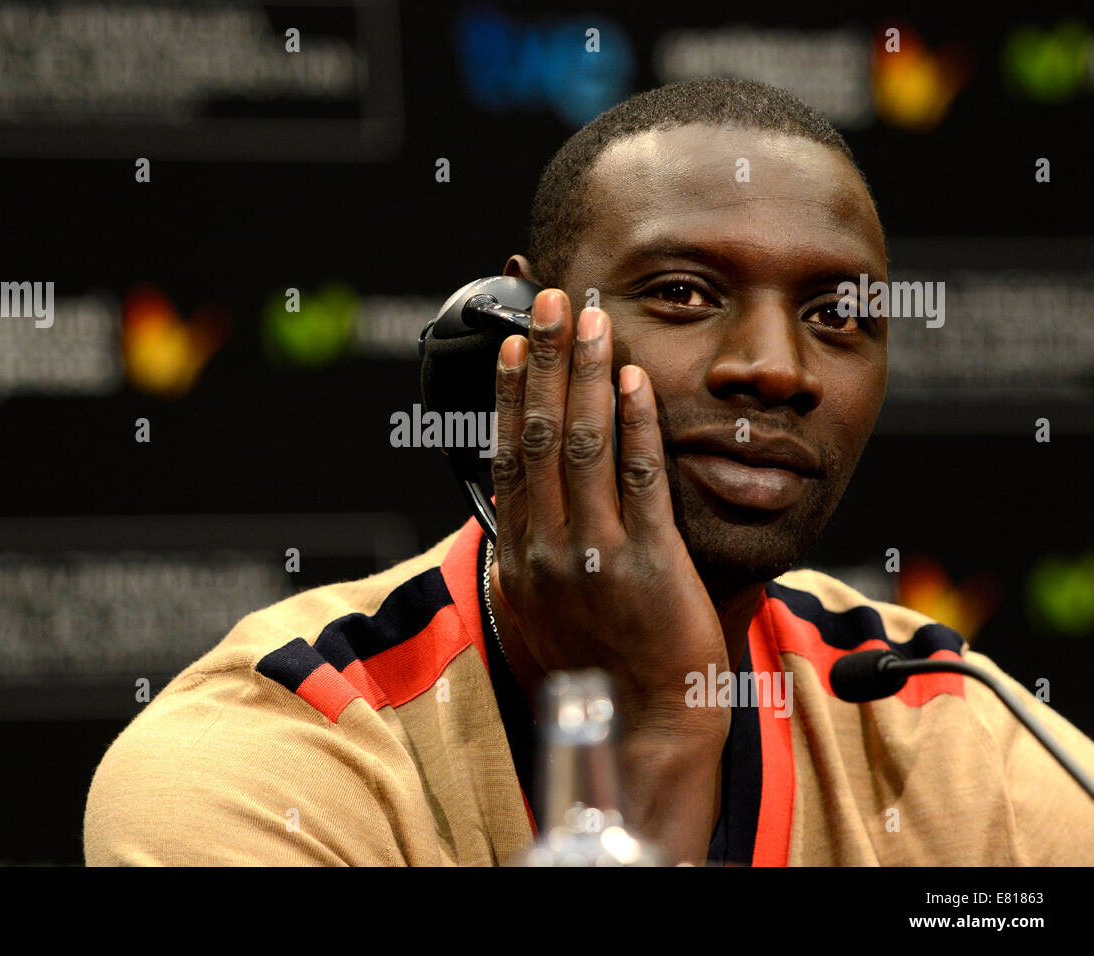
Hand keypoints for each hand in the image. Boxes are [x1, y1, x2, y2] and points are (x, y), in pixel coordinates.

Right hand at [489, 288, 729, 740]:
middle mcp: (546, 549)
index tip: (516, 343)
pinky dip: (636, 425)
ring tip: (592, 322)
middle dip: (546, 361)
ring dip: (588, 376)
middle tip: (551, 302)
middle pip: (540, 436)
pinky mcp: (647, 564)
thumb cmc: (598, 662)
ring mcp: (594, 555)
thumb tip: (525, 493)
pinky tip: (636, 381)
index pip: (508, 455)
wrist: (643, 721)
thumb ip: (533, 543)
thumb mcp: (542, 604)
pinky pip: (639, 480)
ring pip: (585, 447)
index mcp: (518, 556)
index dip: (511, 393)